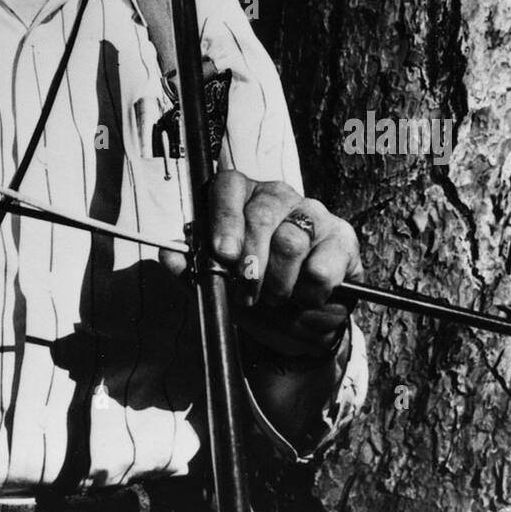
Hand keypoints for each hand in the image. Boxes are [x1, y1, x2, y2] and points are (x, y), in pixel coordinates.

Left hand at [164, 173, 361, 360]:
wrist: (295, 326)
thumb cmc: (252, 294)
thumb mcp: (216, 286)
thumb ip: (192, 270)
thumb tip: (168, 256)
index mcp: (242, 198)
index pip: (229, 185)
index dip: (224, 218)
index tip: (223, 252)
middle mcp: (278, 197)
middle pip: (261, 214)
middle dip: (250, 262)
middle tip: (248, 292)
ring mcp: (313, 214)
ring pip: (291, 242)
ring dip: (278, 284)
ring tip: (275, 299)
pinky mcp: (342, 239)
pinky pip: (321, 268)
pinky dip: (308, 294)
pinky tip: (304, 297)